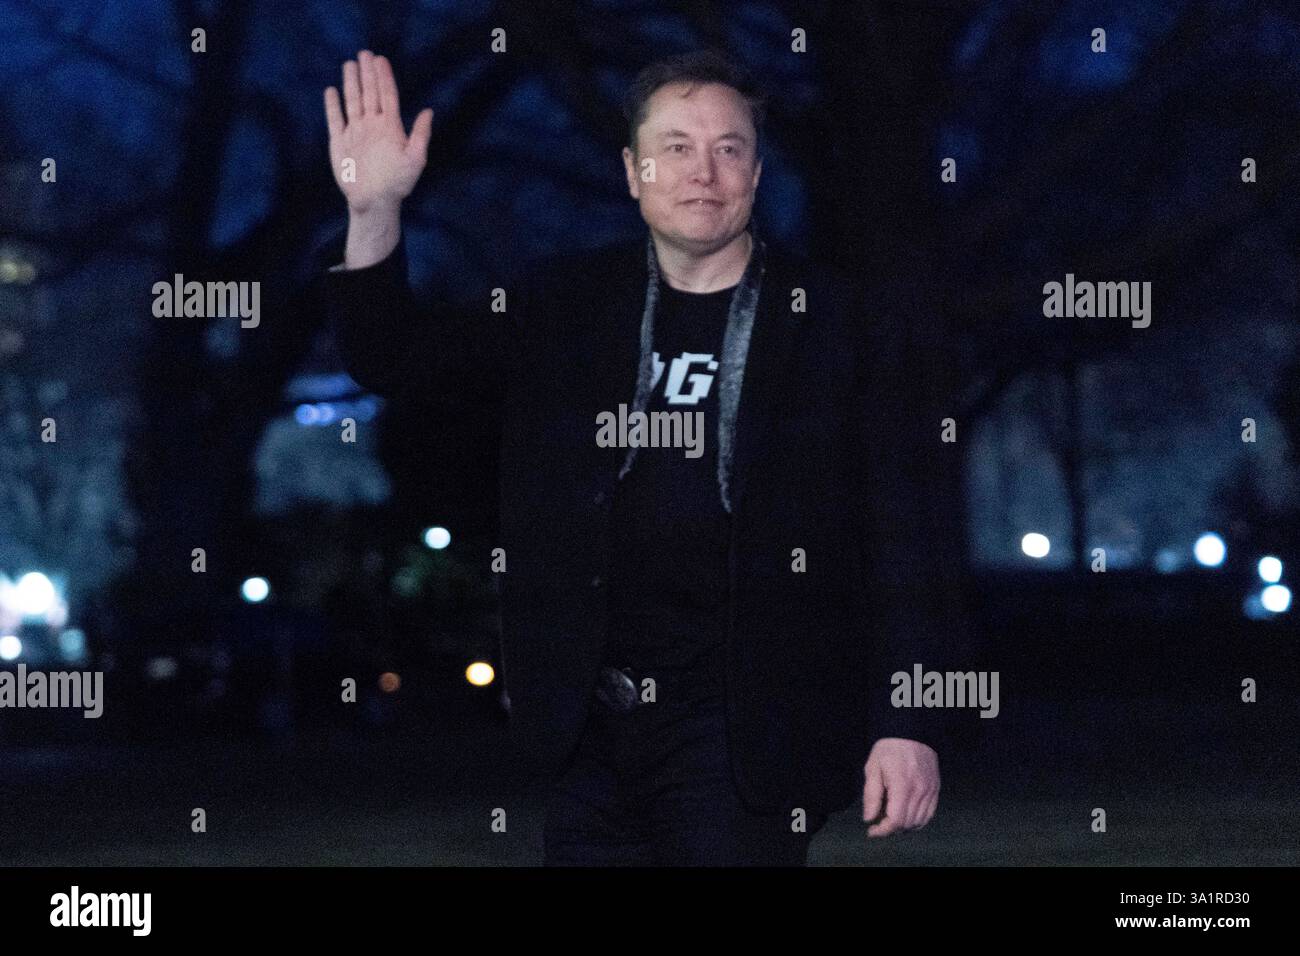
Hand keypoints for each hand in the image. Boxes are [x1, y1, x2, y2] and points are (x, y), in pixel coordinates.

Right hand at [323, 49, 432, 215]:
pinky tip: (332, 91)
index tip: (380, 60)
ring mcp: (356, 133)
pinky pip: (335, 120)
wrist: (374, 202)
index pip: (387, 96)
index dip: (384, 77)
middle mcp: (373, 126)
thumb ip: (420, 135)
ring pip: (353, 101)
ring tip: (350, 64)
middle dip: (367, 73)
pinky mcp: (340, 142)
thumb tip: (428, 111)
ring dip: (351, 83)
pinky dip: (333, 106)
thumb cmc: (398, 184)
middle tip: (365, 54)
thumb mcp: (415, 160)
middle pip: (370, 93)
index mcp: (390, 127)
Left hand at [862, 737, 939, 836]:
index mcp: (902, 786)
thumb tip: (869, 819)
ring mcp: (930, 791)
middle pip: (907, 824)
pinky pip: (929, 814)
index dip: (882, 831)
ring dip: (903, 827)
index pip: (896, 821)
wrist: (911, 732)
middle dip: (890, 829)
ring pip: (919, 822)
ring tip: (890, 819)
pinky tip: (906, 816)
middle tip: (878, 823)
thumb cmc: (888, 750)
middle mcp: (920, 791)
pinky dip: (917, 821)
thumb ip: (871, 795)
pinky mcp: (936, 789)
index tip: (871, 831)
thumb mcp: (872, 768)